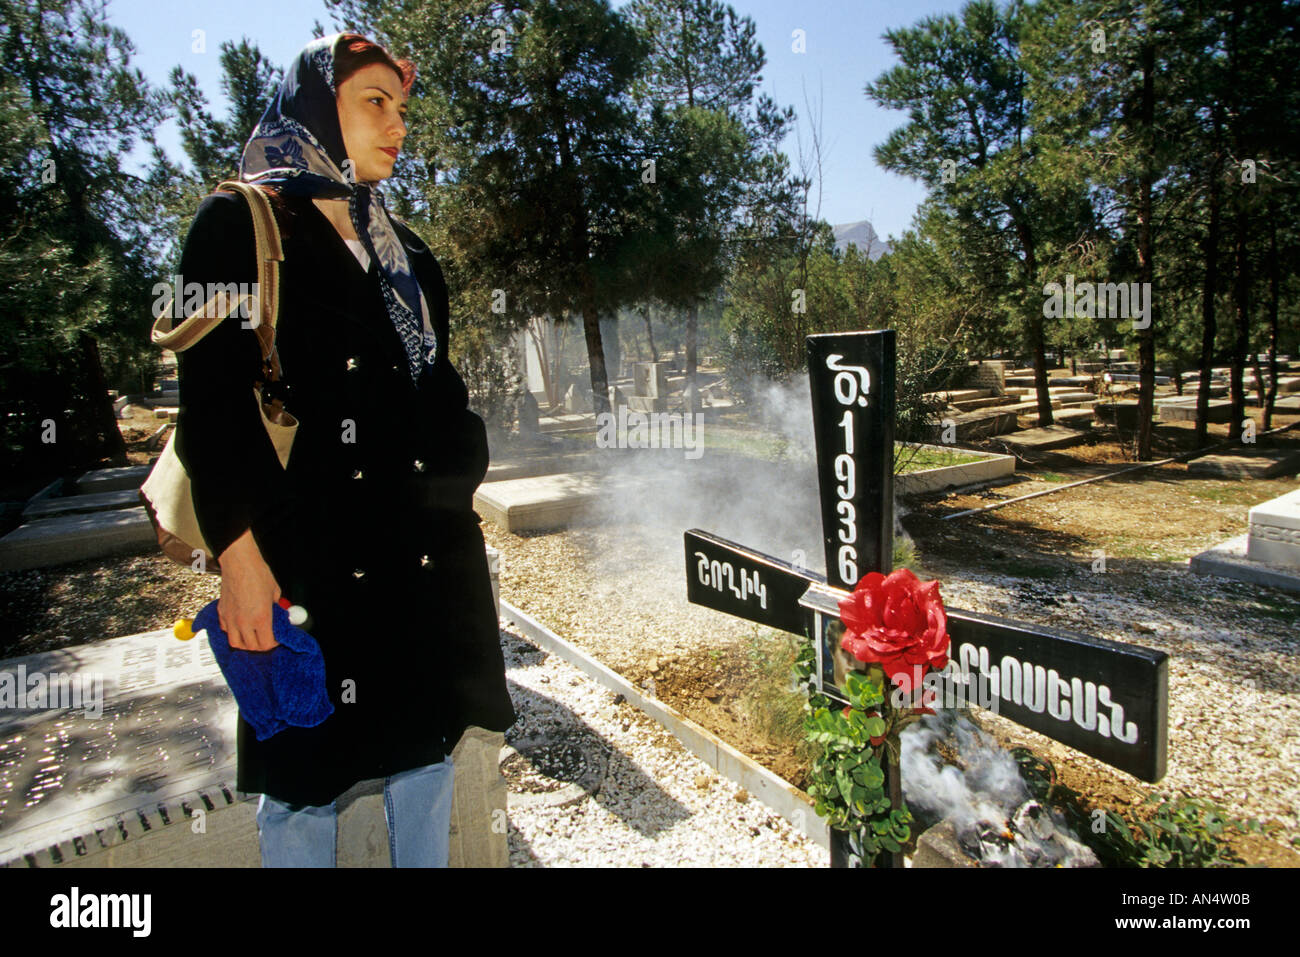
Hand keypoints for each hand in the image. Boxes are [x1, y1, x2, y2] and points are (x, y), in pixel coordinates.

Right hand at [217, 528, 281, 651]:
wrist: (239, 562)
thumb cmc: (257, 574)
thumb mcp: (275, 592)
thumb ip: (278, 607)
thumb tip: (281, 614)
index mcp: (261, 619)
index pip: (266, 644)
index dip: (274, 644)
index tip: (277, 639)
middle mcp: (244, 622)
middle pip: (251, 647)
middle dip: (260, 645)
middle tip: (266, 638)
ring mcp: (230, 619)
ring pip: (235, 643)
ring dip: (245, 643)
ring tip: (252, 637)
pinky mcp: (221, 613)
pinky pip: (225, 630)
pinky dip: (232, 632)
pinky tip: (239, 625)